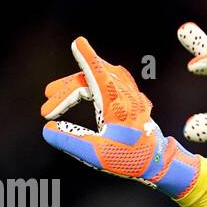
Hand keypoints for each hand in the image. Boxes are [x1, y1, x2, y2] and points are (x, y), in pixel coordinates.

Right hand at [41, 36, 200, 198]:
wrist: (160, 163)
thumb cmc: (130, 159)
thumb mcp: (96, 154)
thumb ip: (70, 141)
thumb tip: (48, 129)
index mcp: (116, 103)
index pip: (97, 73)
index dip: (86, 57)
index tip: (78, 42)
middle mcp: (126, 95)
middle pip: (90, 80)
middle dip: (66, 91)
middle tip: (46, 109)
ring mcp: (132, 96)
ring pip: (102, 79)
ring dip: (79, 85)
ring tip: (62, 96)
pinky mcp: (135, 101)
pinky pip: (114, 82)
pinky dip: (96, 84)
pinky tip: (90, 89)